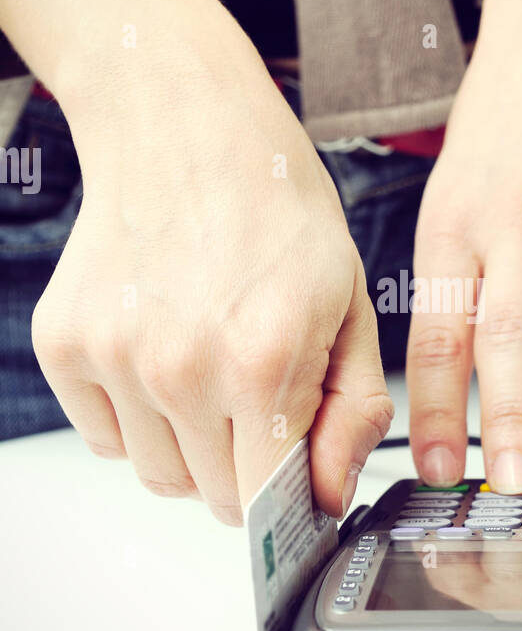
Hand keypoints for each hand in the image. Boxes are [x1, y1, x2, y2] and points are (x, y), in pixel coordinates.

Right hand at [32, 12, 392, 524]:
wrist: (185, 129)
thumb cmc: (276, 208)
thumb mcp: (349, 305)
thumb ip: (350, 410)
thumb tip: (328, 495)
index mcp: (263, 359)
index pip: (266, 501)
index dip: (289, 499)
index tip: (295, 483)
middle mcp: (180, 366)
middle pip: (213, 497)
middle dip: (245, 468)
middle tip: (257, 399)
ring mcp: (114, 357)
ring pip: (157, 476)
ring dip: (190, 448)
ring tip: (209, 371)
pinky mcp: (63, 345)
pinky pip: (105, 438)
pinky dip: (136, 420)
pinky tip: (162, 356)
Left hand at [406, 0, 521, 492]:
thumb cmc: (500, 119)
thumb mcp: (448, 193)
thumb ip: (455, 279)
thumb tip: (463, 379)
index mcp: (454, 224)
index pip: (436, 338)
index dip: (435, 414)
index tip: (439, 467)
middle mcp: (519, 223)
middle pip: (510, 348)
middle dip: (511, 430)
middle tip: (515, 488)